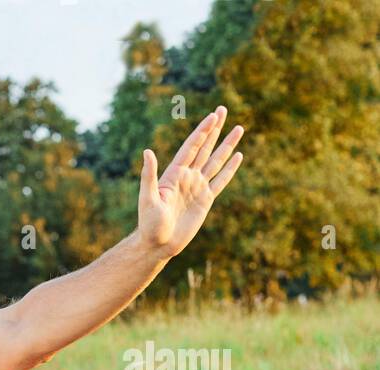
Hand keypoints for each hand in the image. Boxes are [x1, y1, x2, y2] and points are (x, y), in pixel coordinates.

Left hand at [139, 105, 243, 257]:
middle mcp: (187, 177)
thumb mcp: (147, 199)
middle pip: (204, 148)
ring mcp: (197, 187)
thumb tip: (147, 151)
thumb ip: (149, 175)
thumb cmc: (148, 224)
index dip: (202, 131)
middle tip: (222, 109)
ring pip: (215, 161)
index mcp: (173, 174)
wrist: (158, 245)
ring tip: (238, 128)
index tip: (213, 115)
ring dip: (226, 145)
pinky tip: (237, 156)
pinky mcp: (205, 200)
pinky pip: (220, 180)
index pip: (191, 147)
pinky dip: (229, 168)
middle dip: (214, 129)